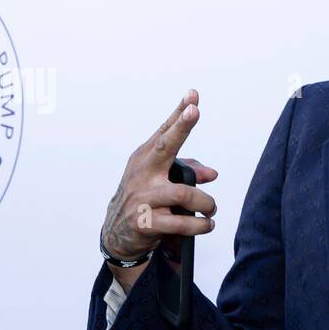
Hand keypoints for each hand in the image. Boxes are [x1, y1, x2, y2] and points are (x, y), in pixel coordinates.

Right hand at [101, 89, 218, 285]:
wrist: (116, 234)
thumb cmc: (144, 200)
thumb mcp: (160, 182)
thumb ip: (187, 173)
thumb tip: (212, 174)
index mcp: (145, 159)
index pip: (164, 132)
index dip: (179, 113)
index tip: (193, 96)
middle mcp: (142, 173)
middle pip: (163, 147)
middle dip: (180, 127)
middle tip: (194, 112)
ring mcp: (142, 198)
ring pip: (183, 193)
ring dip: (205, 203)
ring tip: (210, 209)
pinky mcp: (145, 222)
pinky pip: (180, 222)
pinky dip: (199, 225)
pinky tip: (206, 224)